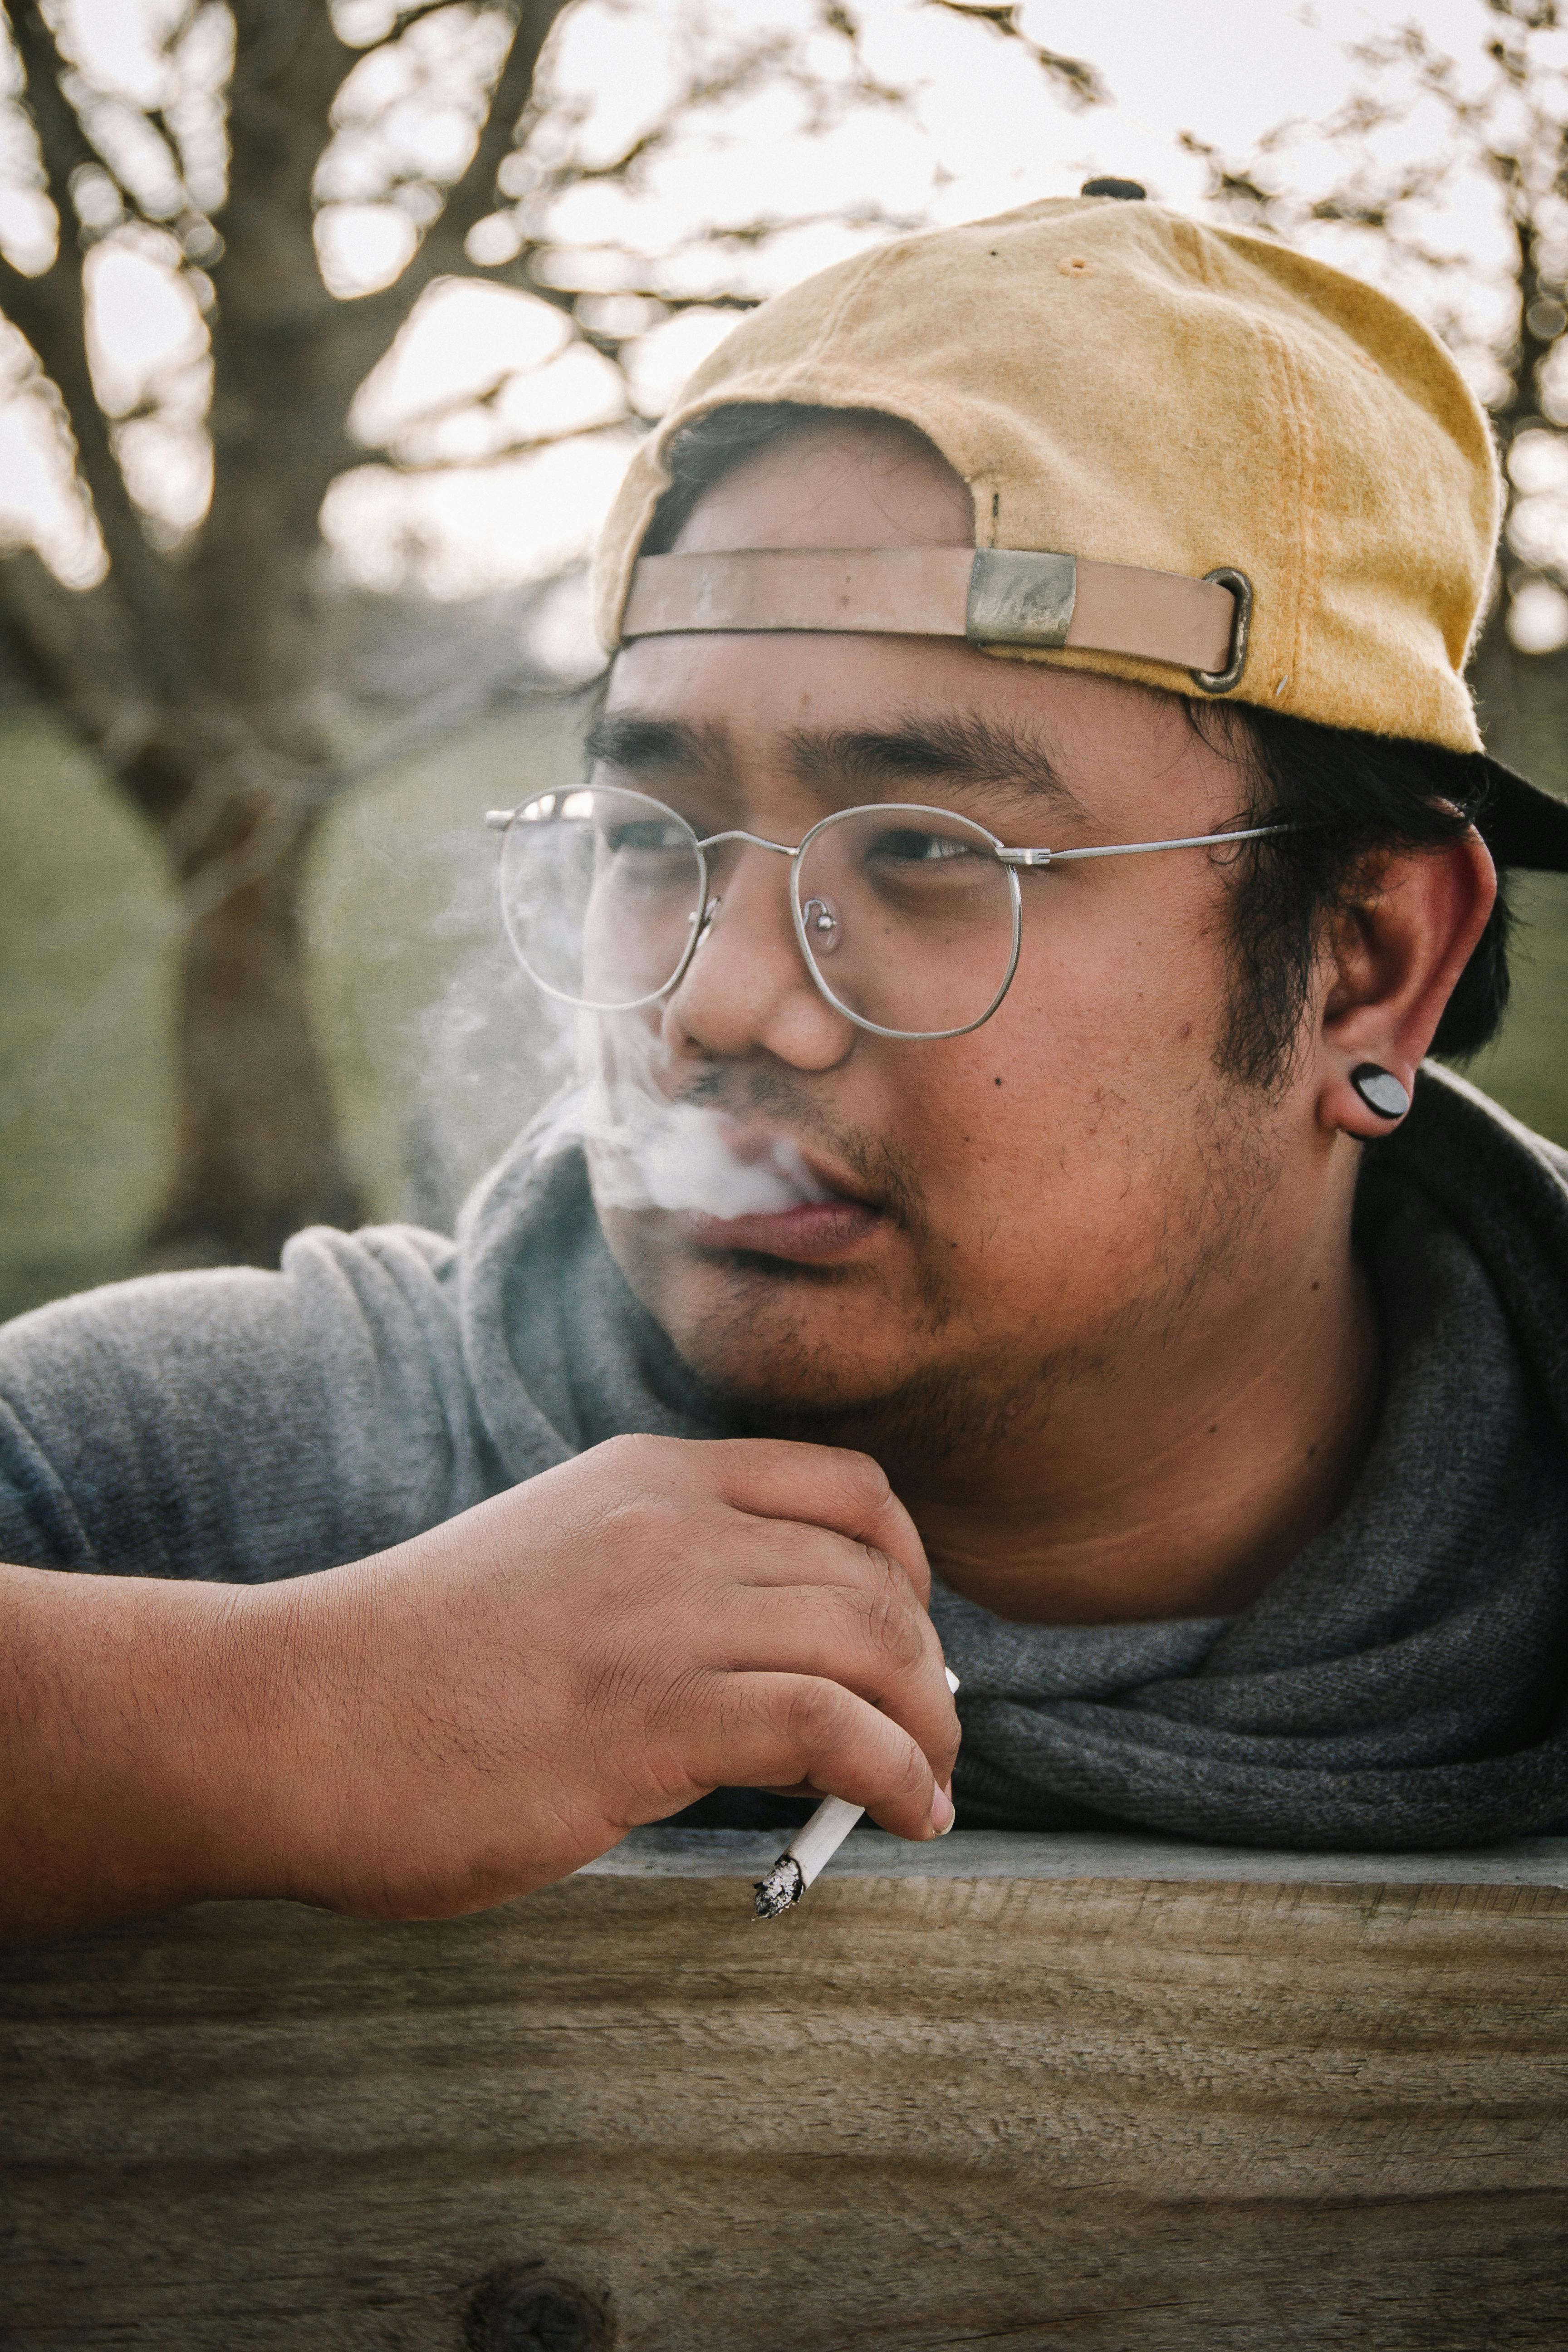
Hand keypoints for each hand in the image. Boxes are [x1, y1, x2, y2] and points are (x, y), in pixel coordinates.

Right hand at [261, 1435, 959, 1919]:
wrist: (291, 1715)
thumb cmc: (407, 1667)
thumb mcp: (551, 1564)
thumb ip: (655, 1581)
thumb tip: (757, 1658)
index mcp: (650, 1476)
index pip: (845, 1485)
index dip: (906, 1562)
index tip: (908, 1632)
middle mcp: (674, 1525)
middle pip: (875, 1573)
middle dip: (926, 1661)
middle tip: (929, 1732)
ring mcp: (665, 1616)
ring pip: (874, 1644)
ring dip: (930, 1727)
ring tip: (931, 1787)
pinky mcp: (651, 1718)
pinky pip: (834, 1731)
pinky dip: (896, 1774)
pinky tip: (902, 1814)